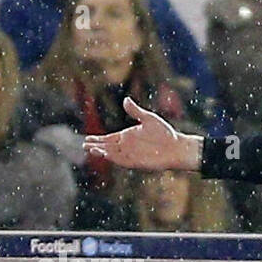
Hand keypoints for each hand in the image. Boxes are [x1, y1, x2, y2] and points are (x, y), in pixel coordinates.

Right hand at [83, 96, 202, 171]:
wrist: (177, 147)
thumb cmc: (165, 133)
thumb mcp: (149, 119)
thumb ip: (136, 111)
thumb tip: (125, 99)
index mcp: (128, 136)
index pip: (109, 138)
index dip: (98, 139)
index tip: (87, 138)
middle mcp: (128, 146)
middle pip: (108, 147)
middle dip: (96, 146)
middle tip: (84, 145)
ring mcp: (132, 155)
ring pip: (113, 155)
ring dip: (102, 152)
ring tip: (91, 149)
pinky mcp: (137, 162)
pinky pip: (122, 161)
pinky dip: (113, 158)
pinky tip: (106, 155)